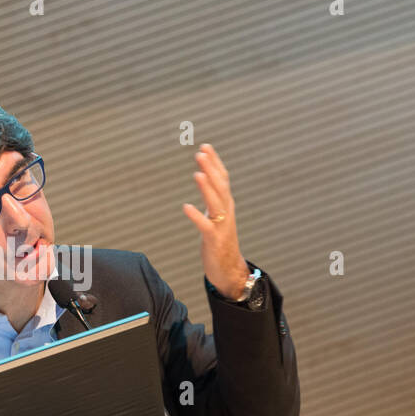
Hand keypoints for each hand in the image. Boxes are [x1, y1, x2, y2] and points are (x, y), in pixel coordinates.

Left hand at [182, 144, 250, 299]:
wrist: (229, 269)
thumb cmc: (220, 241)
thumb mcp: (218, 215)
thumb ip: (213, 198)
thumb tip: (206, 178)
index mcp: (227, 204)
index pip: (223, 179)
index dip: (215, 163)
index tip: (206, 146)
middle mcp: (227, 212)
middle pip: (220, 187)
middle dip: (211, 169)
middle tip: (201, 153)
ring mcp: (222, 226)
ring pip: (216, 204)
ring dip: (207, 188)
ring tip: (197, 173)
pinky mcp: (214, 240)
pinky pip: (205, 226)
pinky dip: (196, 216)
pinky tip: (186, 207)